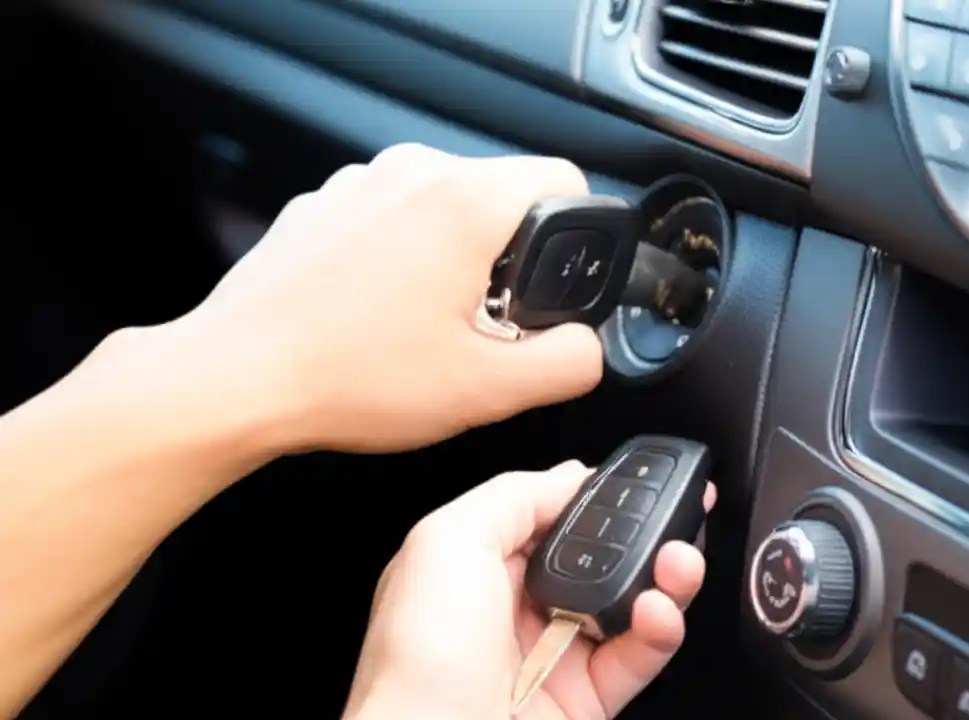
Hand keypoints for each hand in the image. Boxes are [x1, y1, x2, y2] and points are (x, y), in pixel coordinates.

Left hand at [170, 145, 602, 452]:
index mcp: (467, 203)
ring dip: (453, 260)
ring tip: (422, 328)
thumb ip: (568, 364)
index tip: (550, 291)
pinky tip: (377, 318)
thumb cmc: (348, 379)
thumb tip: (585, 348)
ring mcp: (361, 185)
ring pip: (445, 209)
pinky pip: (391, 220)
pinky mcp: (324, 206)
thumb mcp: (488, 390)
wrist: (235, 379)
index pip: (566, 179)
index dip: (576, 241)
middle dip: (510, 260)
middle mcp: (414, 175)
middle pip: (504, 196)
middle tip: (482, 327)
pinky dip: (400, 260)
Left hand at [342, 461, 716, 719]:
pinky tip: (659, 610)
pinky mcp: (587, 700)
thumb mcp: (446, 540)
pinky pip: (639, 655)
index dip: (598, 496)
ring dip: (667, 576)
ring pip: (631, 603)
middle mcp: (518, 610)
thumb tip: (571, 478)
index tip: (642, 478)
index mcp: (478, 567)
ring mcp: (555, 656)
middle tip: (681, 511)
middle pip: (601, 557)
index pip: (552, 517)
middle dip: (646, 532)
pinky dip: (661, 629)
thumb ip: (514, 497)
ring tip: (680, 561)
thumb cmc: (419, 657)